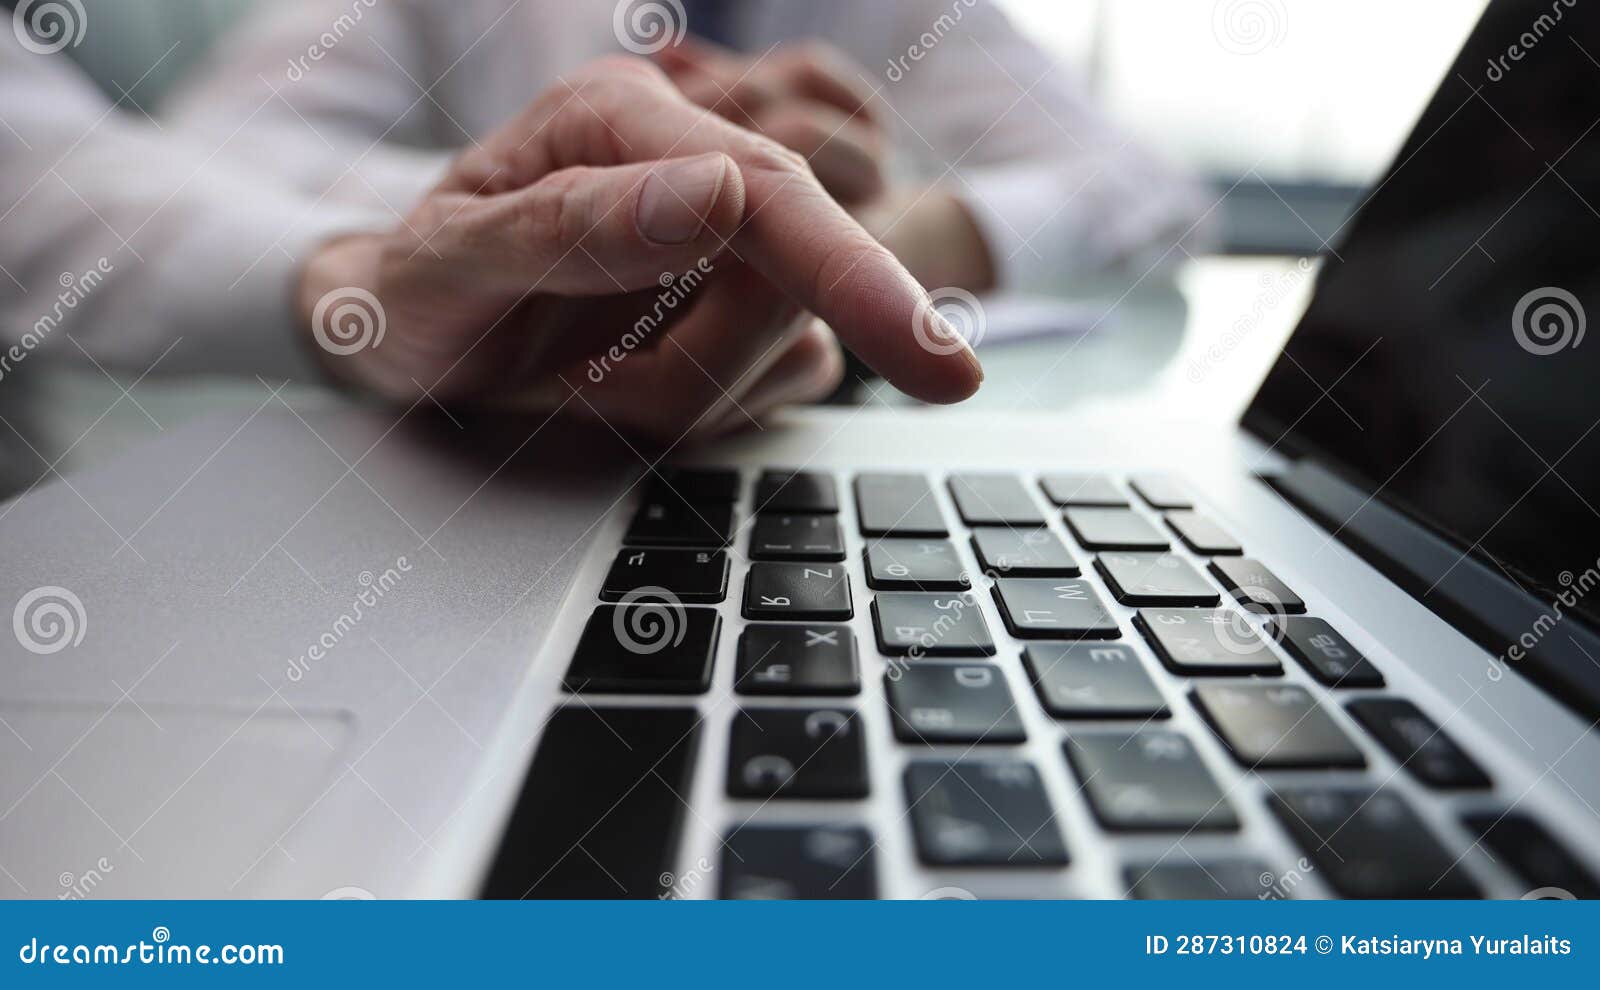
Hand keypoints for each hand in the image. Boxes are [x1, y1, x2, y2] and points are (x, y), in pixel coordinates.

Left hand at [297, 56, 980, 441]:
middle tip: (572, 386)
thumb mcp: (446, 265)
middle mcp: (689, 165)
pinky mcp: (744, 311)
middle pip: (797, 278)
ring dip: (689, 393)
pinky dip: (708, 410)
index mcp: (617, 119)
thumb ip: (571, 226)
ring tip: (576, 380)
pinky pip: (784, 382)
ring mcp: (728, 243)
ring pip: (798, 341)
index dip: (857, 272)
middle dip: (700, 365)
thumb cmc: (408, 293)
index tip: (937, 362)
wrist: (400, 334)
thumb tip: (720, 198)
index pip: (767, 188)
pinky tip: (626, 387)